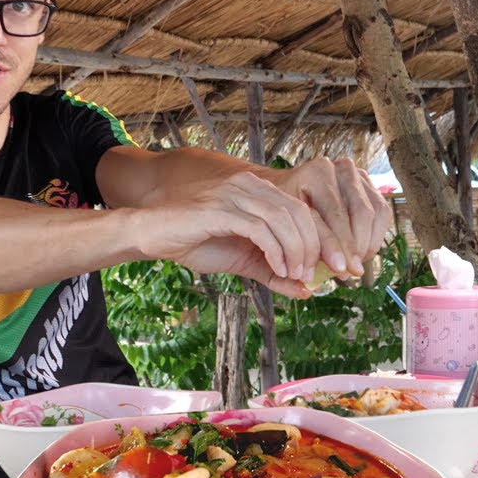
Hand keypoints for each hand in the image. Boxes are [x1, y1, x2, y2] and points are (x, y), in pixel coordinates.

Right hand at [132, 171, 321, 296]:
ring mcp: (234, 194)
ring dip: (296, 251)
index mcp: (259, 191)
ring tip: (296, 275)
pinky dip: (276, 251)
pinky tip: (279, 269)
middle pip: (299, 212)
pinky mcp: (220, 208)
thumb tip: (306, 291)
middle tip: (312, 275)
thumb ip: (274, 272)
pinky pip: (260, 228)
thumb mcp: (244, 261)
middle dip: (313, 246)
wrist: (153, 236)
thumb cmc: (197, 243)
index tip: (324, 269)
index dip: (319, 240)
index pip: (303, 209)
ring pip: (283, 218)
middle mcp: (249, 186)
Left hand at [267, 157, 390, 276]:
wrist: (290, 191)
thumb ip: (305, 248)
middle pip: (361, 212)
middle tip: (353, 271)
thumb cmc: (286, 213)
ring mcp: (358, 174)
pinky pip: (382, 212)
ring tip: (357, 264)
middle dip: (357, 246)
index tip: (342, 272)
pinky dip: (375, 235)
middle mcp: (341, 168)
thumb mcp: (288, 226)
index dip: (341, 246)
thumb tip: (322, 280)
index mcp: (318, 173)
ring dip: (369, 243)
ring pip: (376, 213)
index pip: (337, 214)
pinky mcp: (369, 184)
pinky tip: (362, 252)